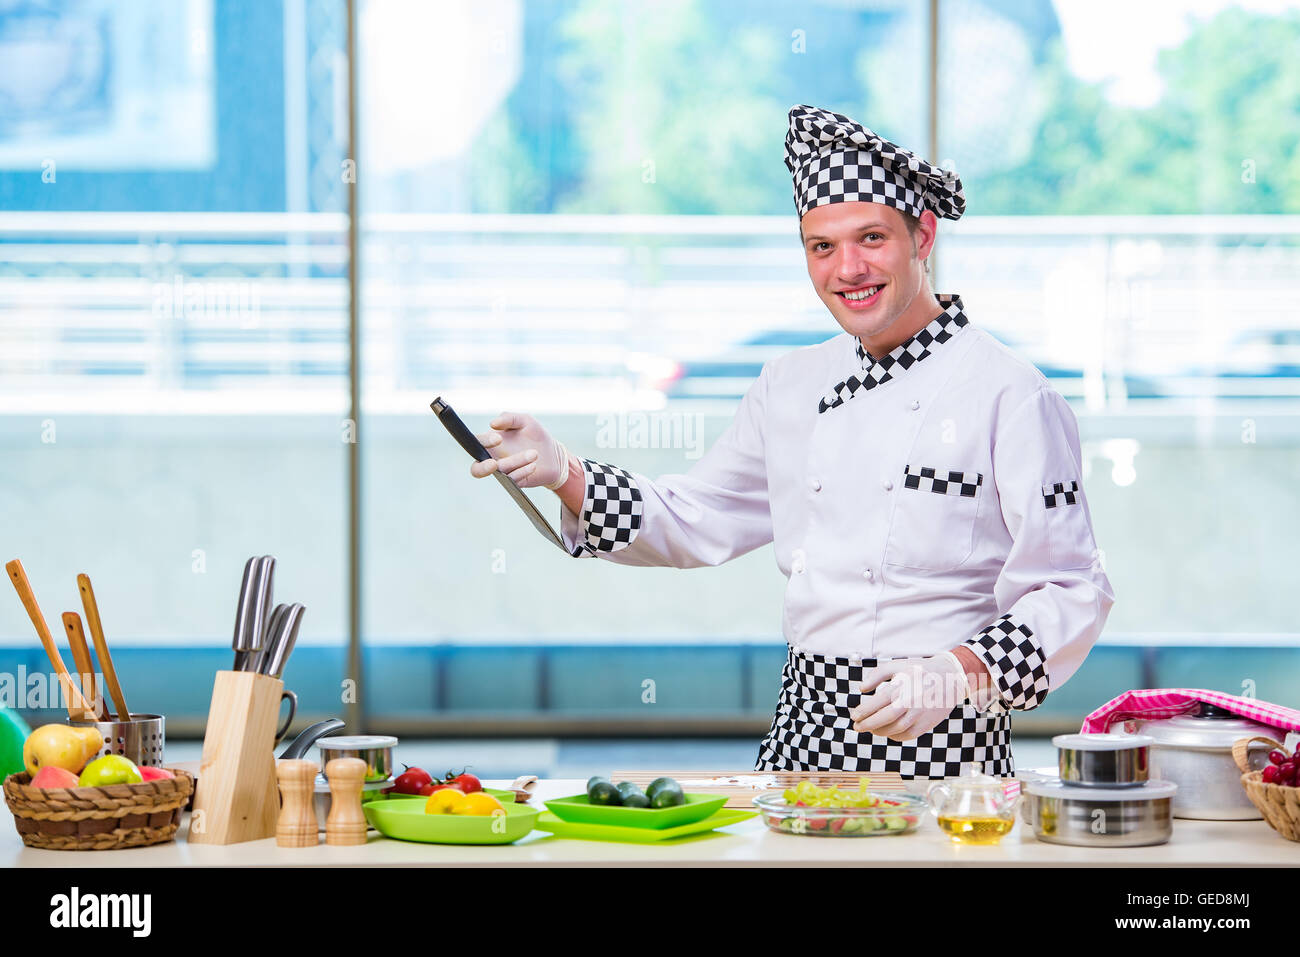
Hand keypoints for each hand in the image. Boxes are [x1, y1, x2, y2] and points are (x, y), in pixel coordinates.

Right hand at [469, 412, 572, 489]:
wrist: (554, 453)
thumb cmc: (536, 435)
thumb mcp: (525, 421)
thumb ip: (509, 418)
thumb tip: (492, 424)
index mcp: (491, 443)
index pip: (477, 443)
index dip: (484, 442)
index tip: (498, 439)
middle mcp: (494, 458)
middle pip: (476, 469)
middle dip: (482, 468)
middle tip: (494, 464)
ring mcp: (504, 472)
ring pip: (501, 472)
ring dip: (516, 462)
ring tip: (534, 454)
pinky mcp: (515, 482)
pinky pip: (513, 480)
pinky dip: (522, 472)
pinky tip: (533, 466)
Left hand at [850, 652, 970, 741]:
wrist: (950, 678)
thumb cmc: (919, 671)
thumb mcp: (898, 665)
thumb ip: (877, 674)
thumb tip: (862, 688)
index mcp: (903, 685)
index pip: (878, 702)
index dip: (863, 711)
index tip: (853, 715)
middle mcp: (912, 701)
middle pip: (885, 718)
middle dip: (868, 724)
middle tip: (857, 726)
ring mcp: (921, 714)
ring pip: (896, 729)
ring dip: (879, 732)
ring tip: (869, 729)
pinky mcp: (927, 724)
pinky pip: (908, 735)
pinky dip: (894, 736)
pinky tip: (886, 732)